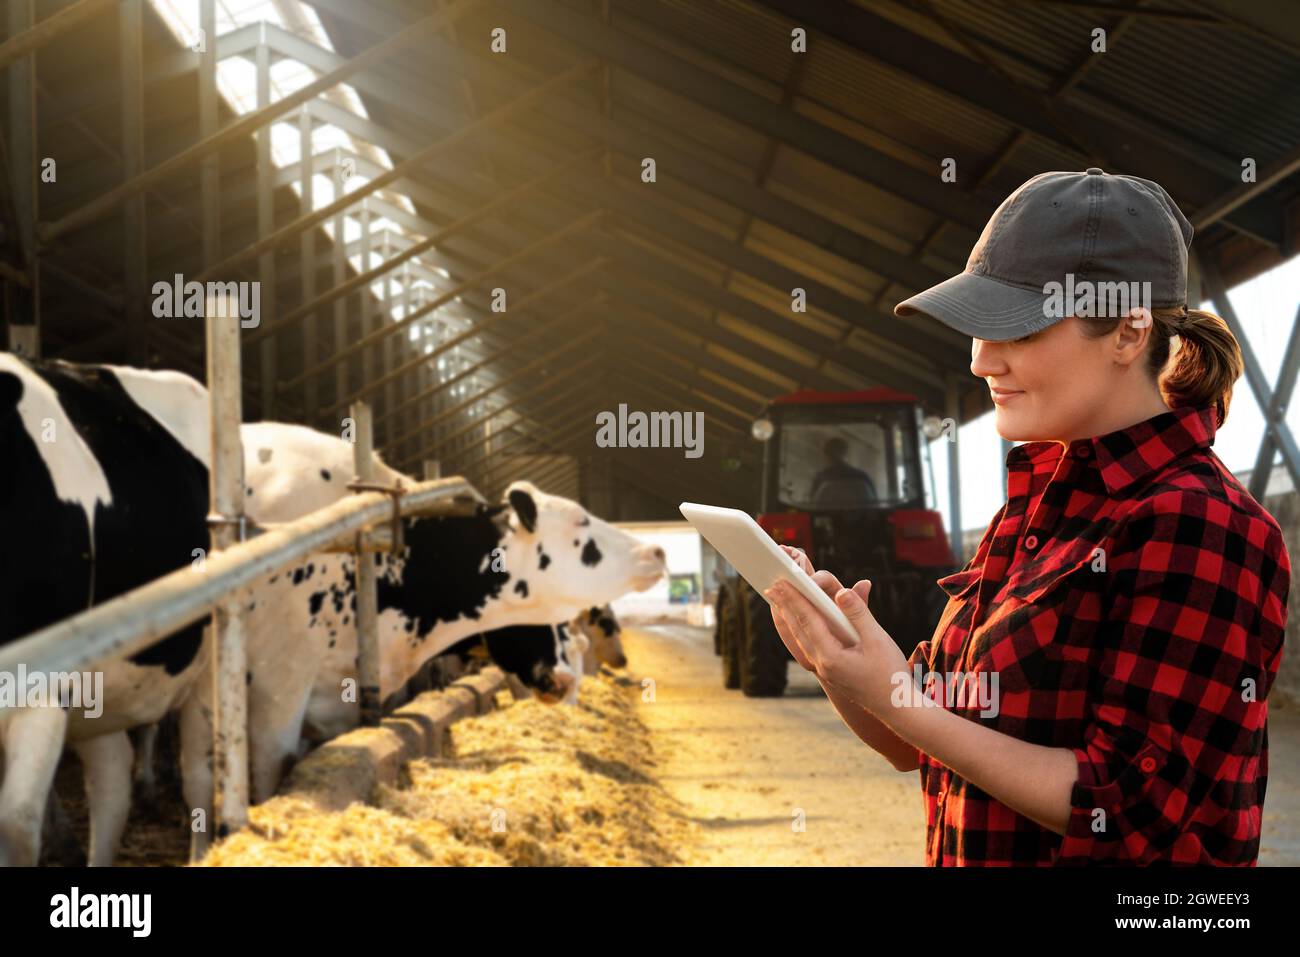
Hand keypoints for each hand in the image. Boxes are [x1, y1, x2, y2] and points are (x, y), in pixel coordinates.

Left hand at [765, 548, 908, 715]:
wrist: (898, 709)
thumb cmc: (891, 674)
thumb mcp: (877, 640)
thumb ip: (858, 614)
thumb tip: (841, 591)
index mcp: (830, 656)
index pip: (807, 620)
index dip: (794, 599)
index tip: (781, 582)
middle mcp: (822, 665)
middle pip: (798, 630)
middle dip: (785, 607)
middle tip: (771, 587)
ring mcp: (826, 670)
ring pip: (802, 640)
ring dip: (790, 619)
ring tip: (778, 603)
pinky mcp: (831, 673)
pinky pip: (809, 647)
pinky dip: (801, 631)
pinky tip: (800, 625)